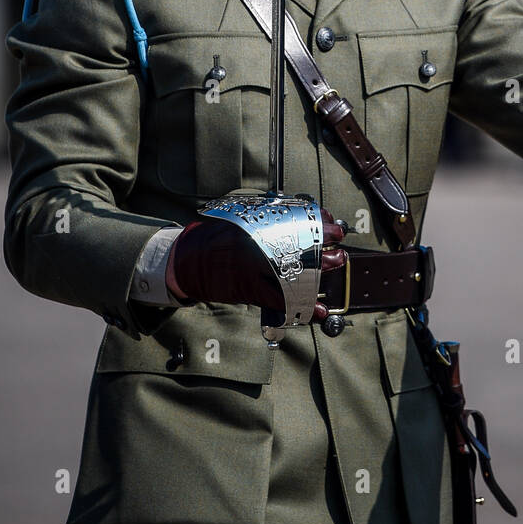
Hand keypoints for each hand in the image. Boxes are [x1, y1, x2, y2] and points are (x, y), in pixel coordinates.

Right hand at [166, 205, 346, 309]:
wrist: (186, 261)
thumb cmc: (213, 238)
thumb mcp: (237, 217)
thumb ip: (263, 217)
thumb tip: (298, 213)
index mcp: (253, 224)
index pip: (293, 219)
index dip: (316, 221)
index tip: (330, 220)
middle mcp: (257, 244)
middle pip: (300, 244)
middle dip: (323, 245)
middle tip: (336, 246)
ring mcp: (255, 269)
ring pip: (296, 270)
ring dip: (320, 269)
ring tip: (335, 263)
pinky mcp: (251, 290)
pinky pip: (282, 301)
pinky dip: (303, 307)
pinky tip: (318, 310)